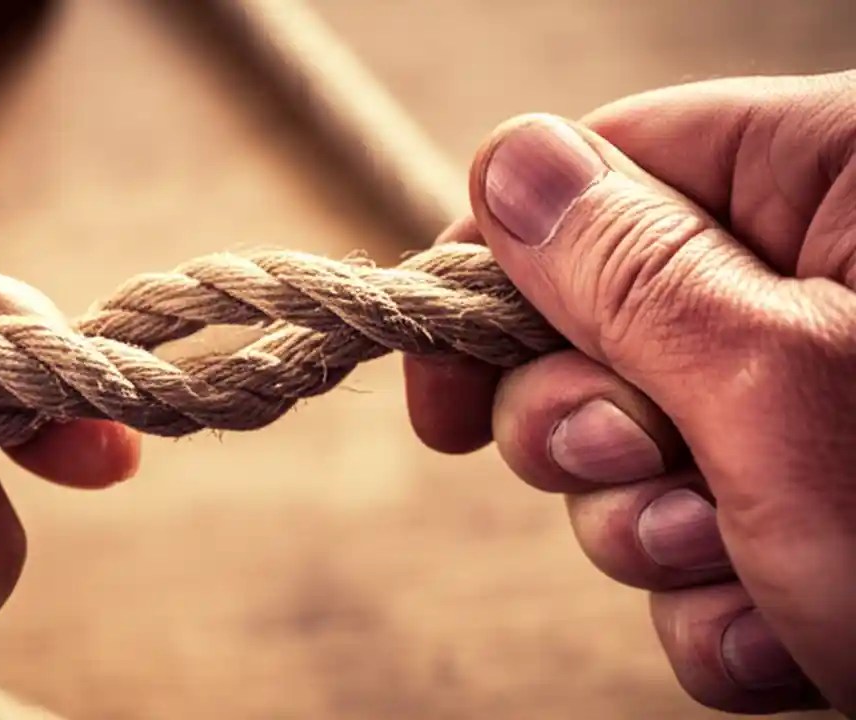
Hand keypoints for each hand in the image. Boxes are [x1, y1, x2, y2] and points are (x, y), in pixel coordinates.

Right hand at [405, 71, 855, 713]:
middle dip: (591, 428)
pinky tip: (793, 640)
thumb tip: (512, 169)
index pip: (604, 172)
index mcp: (842, 186)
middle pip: (599, 324)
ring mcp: (821, 408)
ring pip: (640, 456)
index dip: (497, 269)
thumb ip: (628, 269)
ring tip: (759, 572)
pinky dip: (720, 609)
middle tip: (649, 468)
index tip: (433, 380)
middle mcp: (828, 286)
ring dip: (660, 537)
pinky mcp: (826, 511)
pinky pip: (701, 547)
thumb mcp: (781, 386)